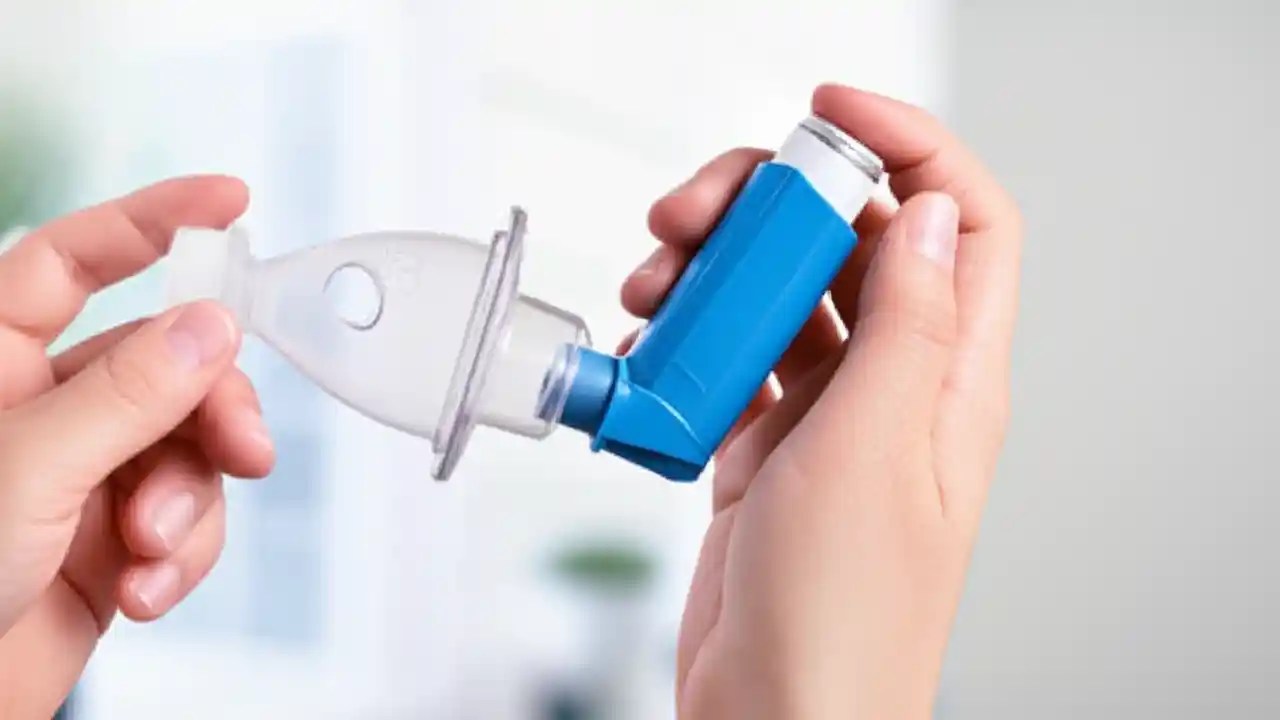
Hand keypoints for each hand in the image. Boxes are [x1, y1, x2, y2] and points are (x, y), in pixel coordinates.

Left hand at [0, 177, 274, 717]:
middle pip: (166, 364)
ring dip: (190, 501)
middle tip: (241, 446)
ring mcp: (84, 479)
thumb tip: (208, 326)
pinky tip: (145, 589)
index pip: (73, 262)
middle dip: (212, 408)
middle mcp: (43, 412)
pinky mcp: (114, 545)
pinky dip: (183, 556)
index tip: (230, 201)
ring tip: (154, 548)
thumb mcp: (27, 472)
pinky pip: (187, 521)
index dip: (150, 221)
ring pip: (188, 449)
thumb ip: (126, 396)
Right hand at [622, 85, 1020, 717]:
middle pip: (847, 246)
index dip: (909, 148)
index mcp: (948, 381)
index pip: (962, 222)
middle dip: (768, 210)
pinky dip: (687, 342)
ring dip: (713, 276)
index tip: (825, 116)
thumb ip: (907, 327)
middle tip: (689, 217)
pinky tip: (652, 355)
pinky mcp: (766, 451)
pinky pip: (731, 363)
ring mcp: (827, 421)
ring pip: (779, 300)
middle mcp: (894, 391)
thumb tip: (931, 216)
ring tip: (653, 294)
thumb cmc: (839, 621)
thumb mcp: (875, 452)